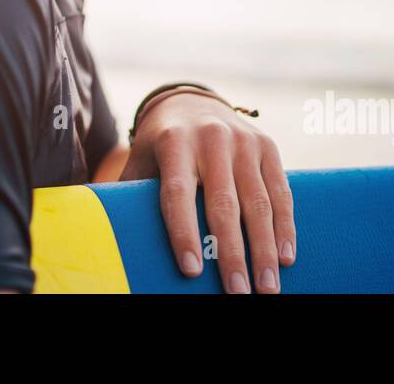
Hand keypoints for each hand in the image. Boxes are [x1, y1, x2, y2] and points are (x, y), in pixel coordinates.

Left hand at [119, 90, 295, 292]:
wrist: (193, 102)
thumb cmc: (160, 146)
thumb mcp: (141, 160)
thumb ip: (130, 194)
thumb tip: (108, 238)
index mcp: (174, 142)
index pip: (178, 193)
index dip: (183, 233)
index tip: (190, 270)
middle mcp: (211, 138)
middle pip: (223, 203)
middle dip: (232, 252)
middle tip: (238, 292)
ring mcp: (243, 141)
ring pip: (258, 201)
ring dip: (265, 249)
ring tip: (267, 287)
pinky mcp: (267, 146)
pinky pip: (280, 191)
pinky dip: (285, 227)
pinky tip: (285, 257)